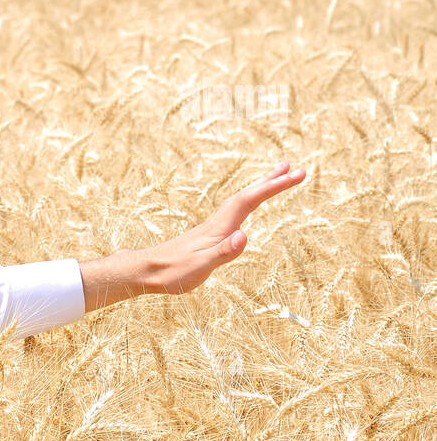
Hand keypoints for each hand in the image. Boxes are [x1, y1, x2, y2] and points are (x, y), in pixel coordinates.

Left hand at [79, 161, 306, 310]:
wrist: (144, 271)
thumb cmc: (171, 272)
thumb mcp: (200, 267)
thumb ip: (223, 252)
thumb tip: (245, 235)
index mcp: (219, 228)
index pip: (250, 200)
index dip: (273, 187)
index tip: (296, 175)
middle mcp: (217, 223)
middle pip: (247, 195)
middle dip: (272, 181)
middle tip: (295, 168)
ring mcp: (212, 228)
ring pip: (240, 201)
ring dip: (260, 188)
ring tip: (276, 176)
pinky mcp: (208, 235)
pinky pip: (234, 212)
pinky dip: (248, 202)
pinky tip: (248, 207)